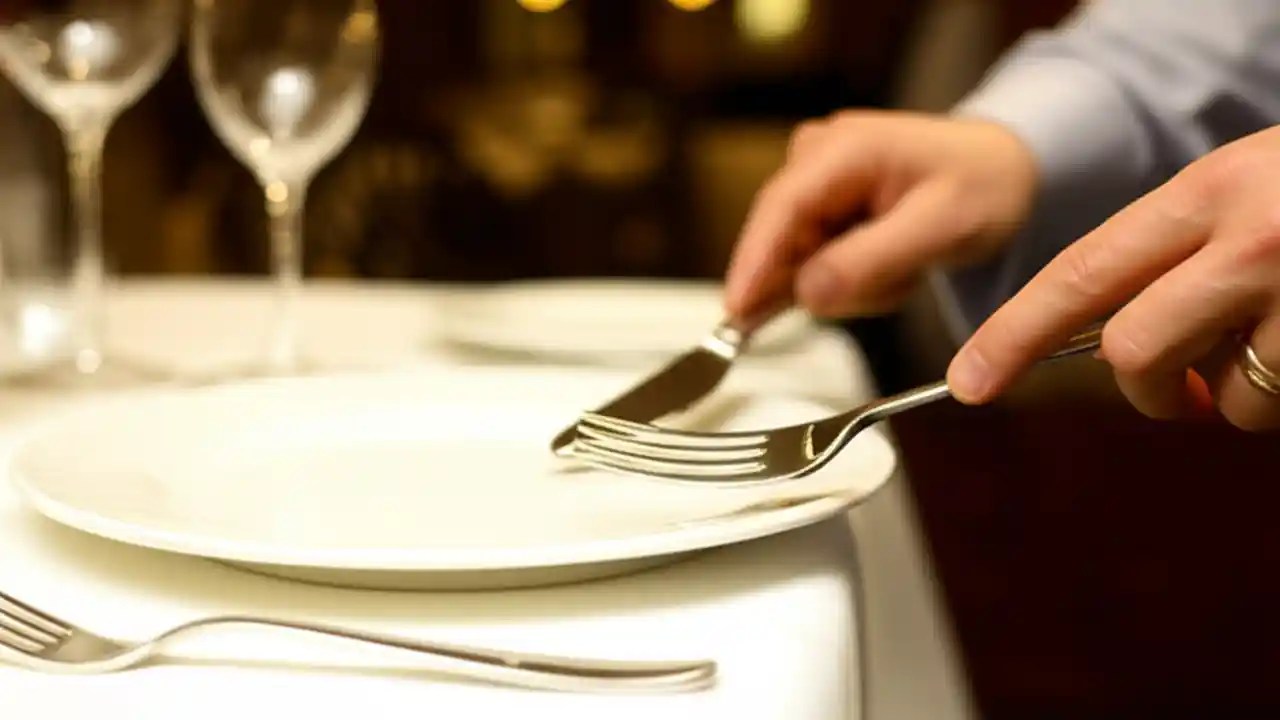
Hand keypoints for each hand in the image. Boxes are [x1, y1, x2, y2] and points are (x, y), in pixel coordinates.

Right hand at [724, 110, 1038, 325]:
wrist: (1006, 169)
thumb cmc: (982, 187)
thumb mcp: (939, 228)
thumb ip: (870, 261)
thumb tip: (806, 293)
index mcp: (844, 148)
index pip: (780, 208)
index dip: (753, 262)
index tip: (736, 310)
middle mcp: (816, 156)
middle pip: (784, 242)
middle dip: (832, 280)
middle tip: (898, 282)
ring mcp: (814, 181)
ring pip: (798, 261)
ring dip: (849, 282)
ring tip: (906, 267)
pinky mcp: (819, 206)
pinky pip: (813, 262)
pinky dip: (851, 278)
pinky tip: (892, 265)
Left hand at [949, 126, 1279, 430]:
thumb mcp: (1257, 184)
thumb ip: (1181, 244)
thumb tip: (1113, 339)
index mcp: (1208, 190)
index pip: (1080, 271)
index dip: (1013, 334)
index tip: (968, 379)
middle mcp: (1245, 237)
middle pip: (1132, 351)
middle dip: (1145, 390)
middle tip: (1179, 395)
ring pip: (1215, 395)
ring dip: (1231, 396)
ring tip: (1273, 349)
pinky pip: (1272, 408)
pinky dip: (1279, 398)